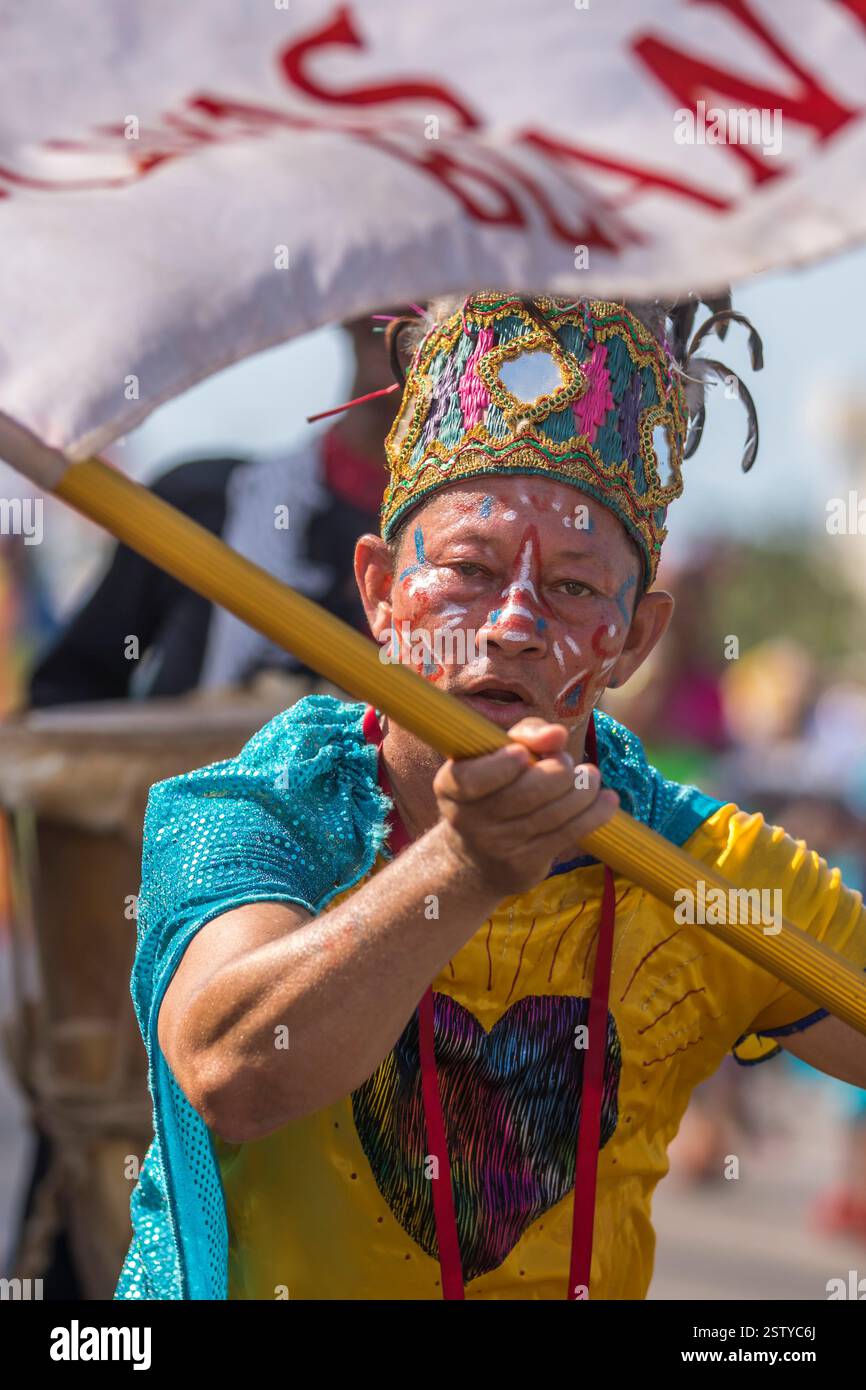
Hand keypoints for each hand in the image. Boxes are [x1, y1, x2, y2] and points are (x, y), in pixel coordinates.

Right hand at [432, 718, 618, 896]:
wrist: (476, 858)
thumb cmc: (494, 787)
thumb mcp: (495, 755)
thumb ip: (525, 735)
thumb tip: (557, 735)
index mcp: (451, 786)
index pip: (472, 779)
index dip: (501, 766)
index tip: (523, 755)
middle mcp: (468, 819)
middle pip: (524, 795)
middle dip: (559, 772)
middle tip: (569, 762)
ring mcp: (497, 846)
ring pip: (552, 814)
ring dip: (583, 791)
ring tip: (590, 777)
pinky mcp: (523, 866)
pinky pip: (567, 835)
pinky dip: (595, 814)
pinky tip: (607, 800)